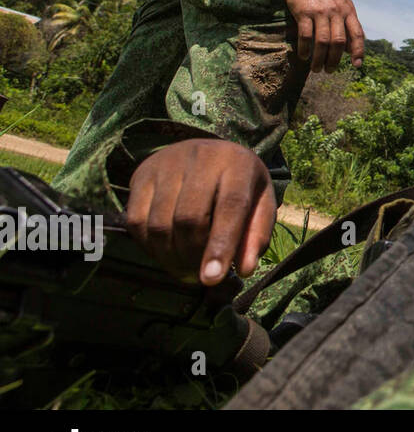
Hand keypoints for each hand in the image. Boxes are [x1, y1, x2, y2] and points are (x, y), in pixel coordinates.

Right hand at [125, 139, 275, 284]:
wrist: (210, 152)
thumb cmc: (240, 185)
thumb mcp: (260, 205)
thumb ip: (256, 236)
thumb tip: (244, 270)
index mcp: (238, 164)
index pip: (230, 206)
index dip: (221, 245)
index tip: (212, 279)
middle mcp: (201, 157)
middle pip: (189, 218)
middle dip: (193, 256)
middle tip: (199, 277)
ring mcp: (167, 163)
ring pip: (160, 223)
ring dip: (170, 257)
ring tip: (185, 269)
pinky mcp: (142, 174)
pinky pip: (136, 220)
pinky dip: (148, 246)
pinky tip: (164, 253)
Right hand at [283, 0, 364, 71]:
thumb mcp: (343, 4)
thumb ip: (348, 24)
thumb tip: (350, 49)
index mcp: (348, 11)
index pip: (357, 34)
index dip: (358, 51)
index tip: (357, 65)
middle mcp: (336, 12)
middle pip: (339, 42)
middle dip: (335, 60)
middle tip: (329, 71)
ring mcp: (320, 12)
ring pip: (323, 42)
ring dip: (319, 59)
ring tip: (316, 69)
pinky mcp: (303, 12)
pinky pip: (306, 35)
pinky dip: (305, 49)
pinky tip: (304, 56)